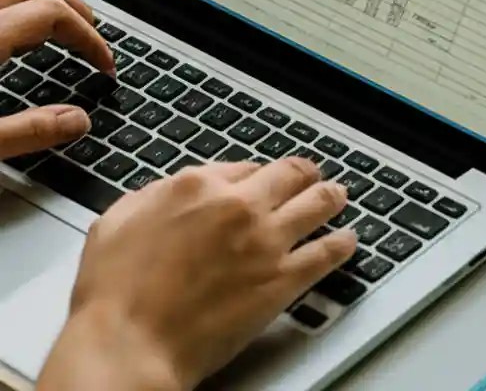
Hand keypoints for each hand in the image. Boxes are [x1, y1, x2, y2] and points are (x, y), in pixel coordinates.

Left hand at [0, 0, 114, 159]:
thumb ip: (29, 131)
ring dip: (40, 1)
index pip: (52, 14)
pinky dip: (13, 13)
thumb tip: (76, 122)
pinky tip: (13, 41)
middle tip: (92, 34)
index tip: (104, 65)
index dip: (89, 38)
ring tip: (58, 30)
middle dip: (71, 4)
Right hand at [37, 158, 356, 390]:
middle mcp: (239, 206)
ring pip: (319, 204)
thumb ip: (157, 196)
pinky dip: (343, 244)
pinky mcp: (284, 279)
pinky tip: (348, 241)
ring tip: (339, 197)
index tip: (263, 180)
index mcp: (197, 186)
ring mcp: (267, 241)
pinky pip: (328, 252)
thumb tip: (181, 188)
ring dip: (332, 198)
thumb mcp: (119, 220)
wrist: (130, 342)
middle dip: (306, 174)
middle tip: (313, 178)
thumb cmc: (114, 292)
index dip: (258, 175)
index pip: (245, 167)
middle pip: (291, 175)